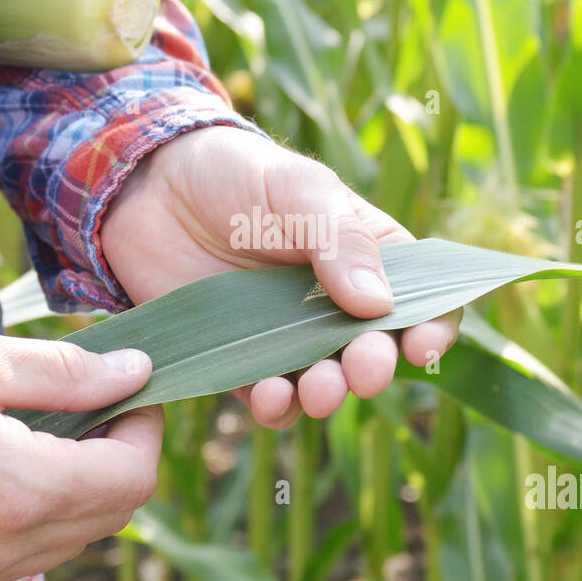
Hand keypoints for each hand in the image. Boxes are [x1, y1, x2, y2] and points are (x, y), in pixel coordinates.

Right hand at [0, 325, 159, 580]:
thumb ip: (69, 373)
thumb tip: (139, 371)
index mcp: (19, 490)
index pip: (130, 478)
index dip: (145, 429)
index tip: (134, 391)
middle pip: (109, 517)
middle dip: (119, 459)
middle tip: (100, 406)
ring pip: (67, 542)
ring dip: (79, 491)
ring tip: (51, 433)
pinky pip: (16, 558)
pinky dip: (33, 518)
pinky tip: (6, 469)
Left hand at [100, 126, 460, 427]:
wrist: (148, 188)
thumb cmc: (234, 173)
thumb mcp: (297, 188)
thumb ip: (341, 240)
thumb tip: (380, 305)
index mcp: (367, 254)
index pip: (422, 298)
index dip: (432, 327)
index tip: (421, 345)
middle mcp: (335, 302)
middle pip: (375, 350)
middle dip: (374, 367)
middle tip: (362, 368)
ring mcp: (289, 334)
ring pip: (326, 382)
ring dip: (329, 394)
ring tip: (319, 389)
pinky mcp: (242, 358)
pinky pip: (270, 397)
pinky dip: (277, 407)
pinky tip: (271, 397)